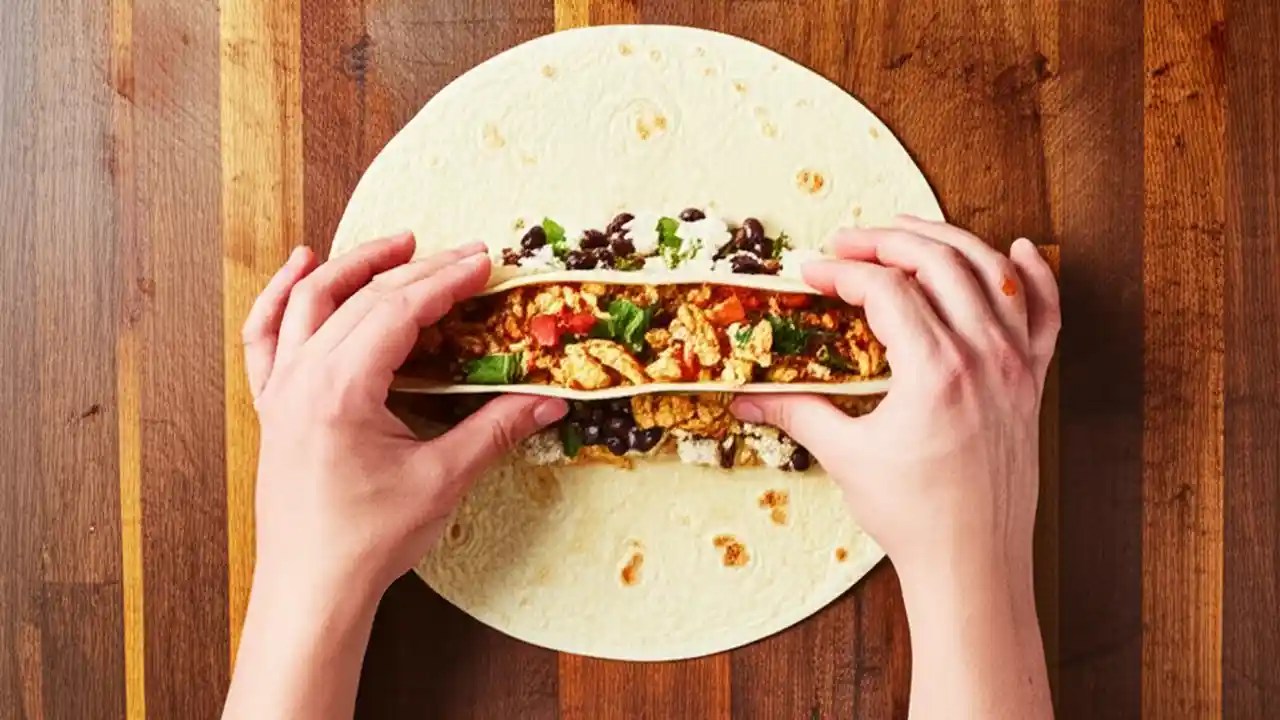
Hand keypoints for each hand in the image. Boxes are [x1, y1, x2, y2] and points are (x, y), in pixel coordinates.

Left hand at [241, 233, 567, 596]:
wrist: (311, 588)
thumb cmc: (370, 539)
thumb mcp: (442, 480)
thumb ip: (495, 429)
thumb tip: (549, 401)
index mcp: (342, 388)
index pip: (399, 310)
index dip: (446, 279)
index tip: (484, 261)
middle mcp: (304, 377)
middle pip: (362, 297)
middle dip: (418, 268)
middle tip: (465, 254)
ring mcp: (281, 389)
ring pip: (310, 302)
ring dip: (354, 264)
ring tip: (398, 242)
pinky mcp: (273, 405)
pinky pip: (266, 335)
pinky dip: (281, 295)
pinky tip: (300, 268)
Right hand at [731, 216, 1058, 577]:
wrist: (974, 562)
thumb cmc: (913, 516)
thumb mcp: (847, 456)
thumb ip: (797, 413)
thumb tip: (743, 398)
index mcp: (935, 370)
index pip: (884, 290)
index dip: (840, 272)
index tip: (809, 273)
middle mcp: (983, 356)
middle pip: (938, 262)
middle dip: (886, 241)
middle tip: (847, 242)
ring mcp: (1016, 365)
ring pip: (990, 273)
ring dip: (946, 241)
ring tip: (905, 232)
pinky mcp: (1033, 381)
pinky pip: (1046, 312)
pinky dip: (1034, 275)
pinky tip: (1013, 249)